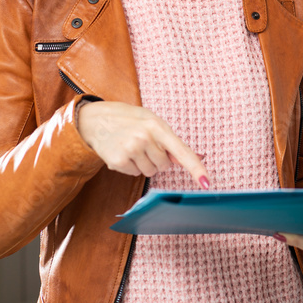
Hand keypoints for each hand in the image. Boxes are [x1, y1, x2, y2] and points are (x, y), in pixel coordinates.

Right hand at [76, 101, 208, 186]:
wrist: (96, 119)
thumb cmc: (129, 119)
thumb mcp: (152, 122)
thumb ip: (172, 141)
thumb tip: (197, 157)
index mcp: (157, 126)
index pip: (182, 151)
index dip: (196, 169)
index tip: (207, 183)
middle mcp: (145, 138)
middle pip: (164, 165)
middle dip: (157, 158)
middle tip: (143, 144)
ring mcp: (130, 150)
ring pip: (150, 172)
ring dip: (144, 163)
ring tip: (131, 147)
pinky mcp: (118, 161)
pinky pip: (135, 173)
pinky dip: (131, 166)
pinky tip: (122, 152)